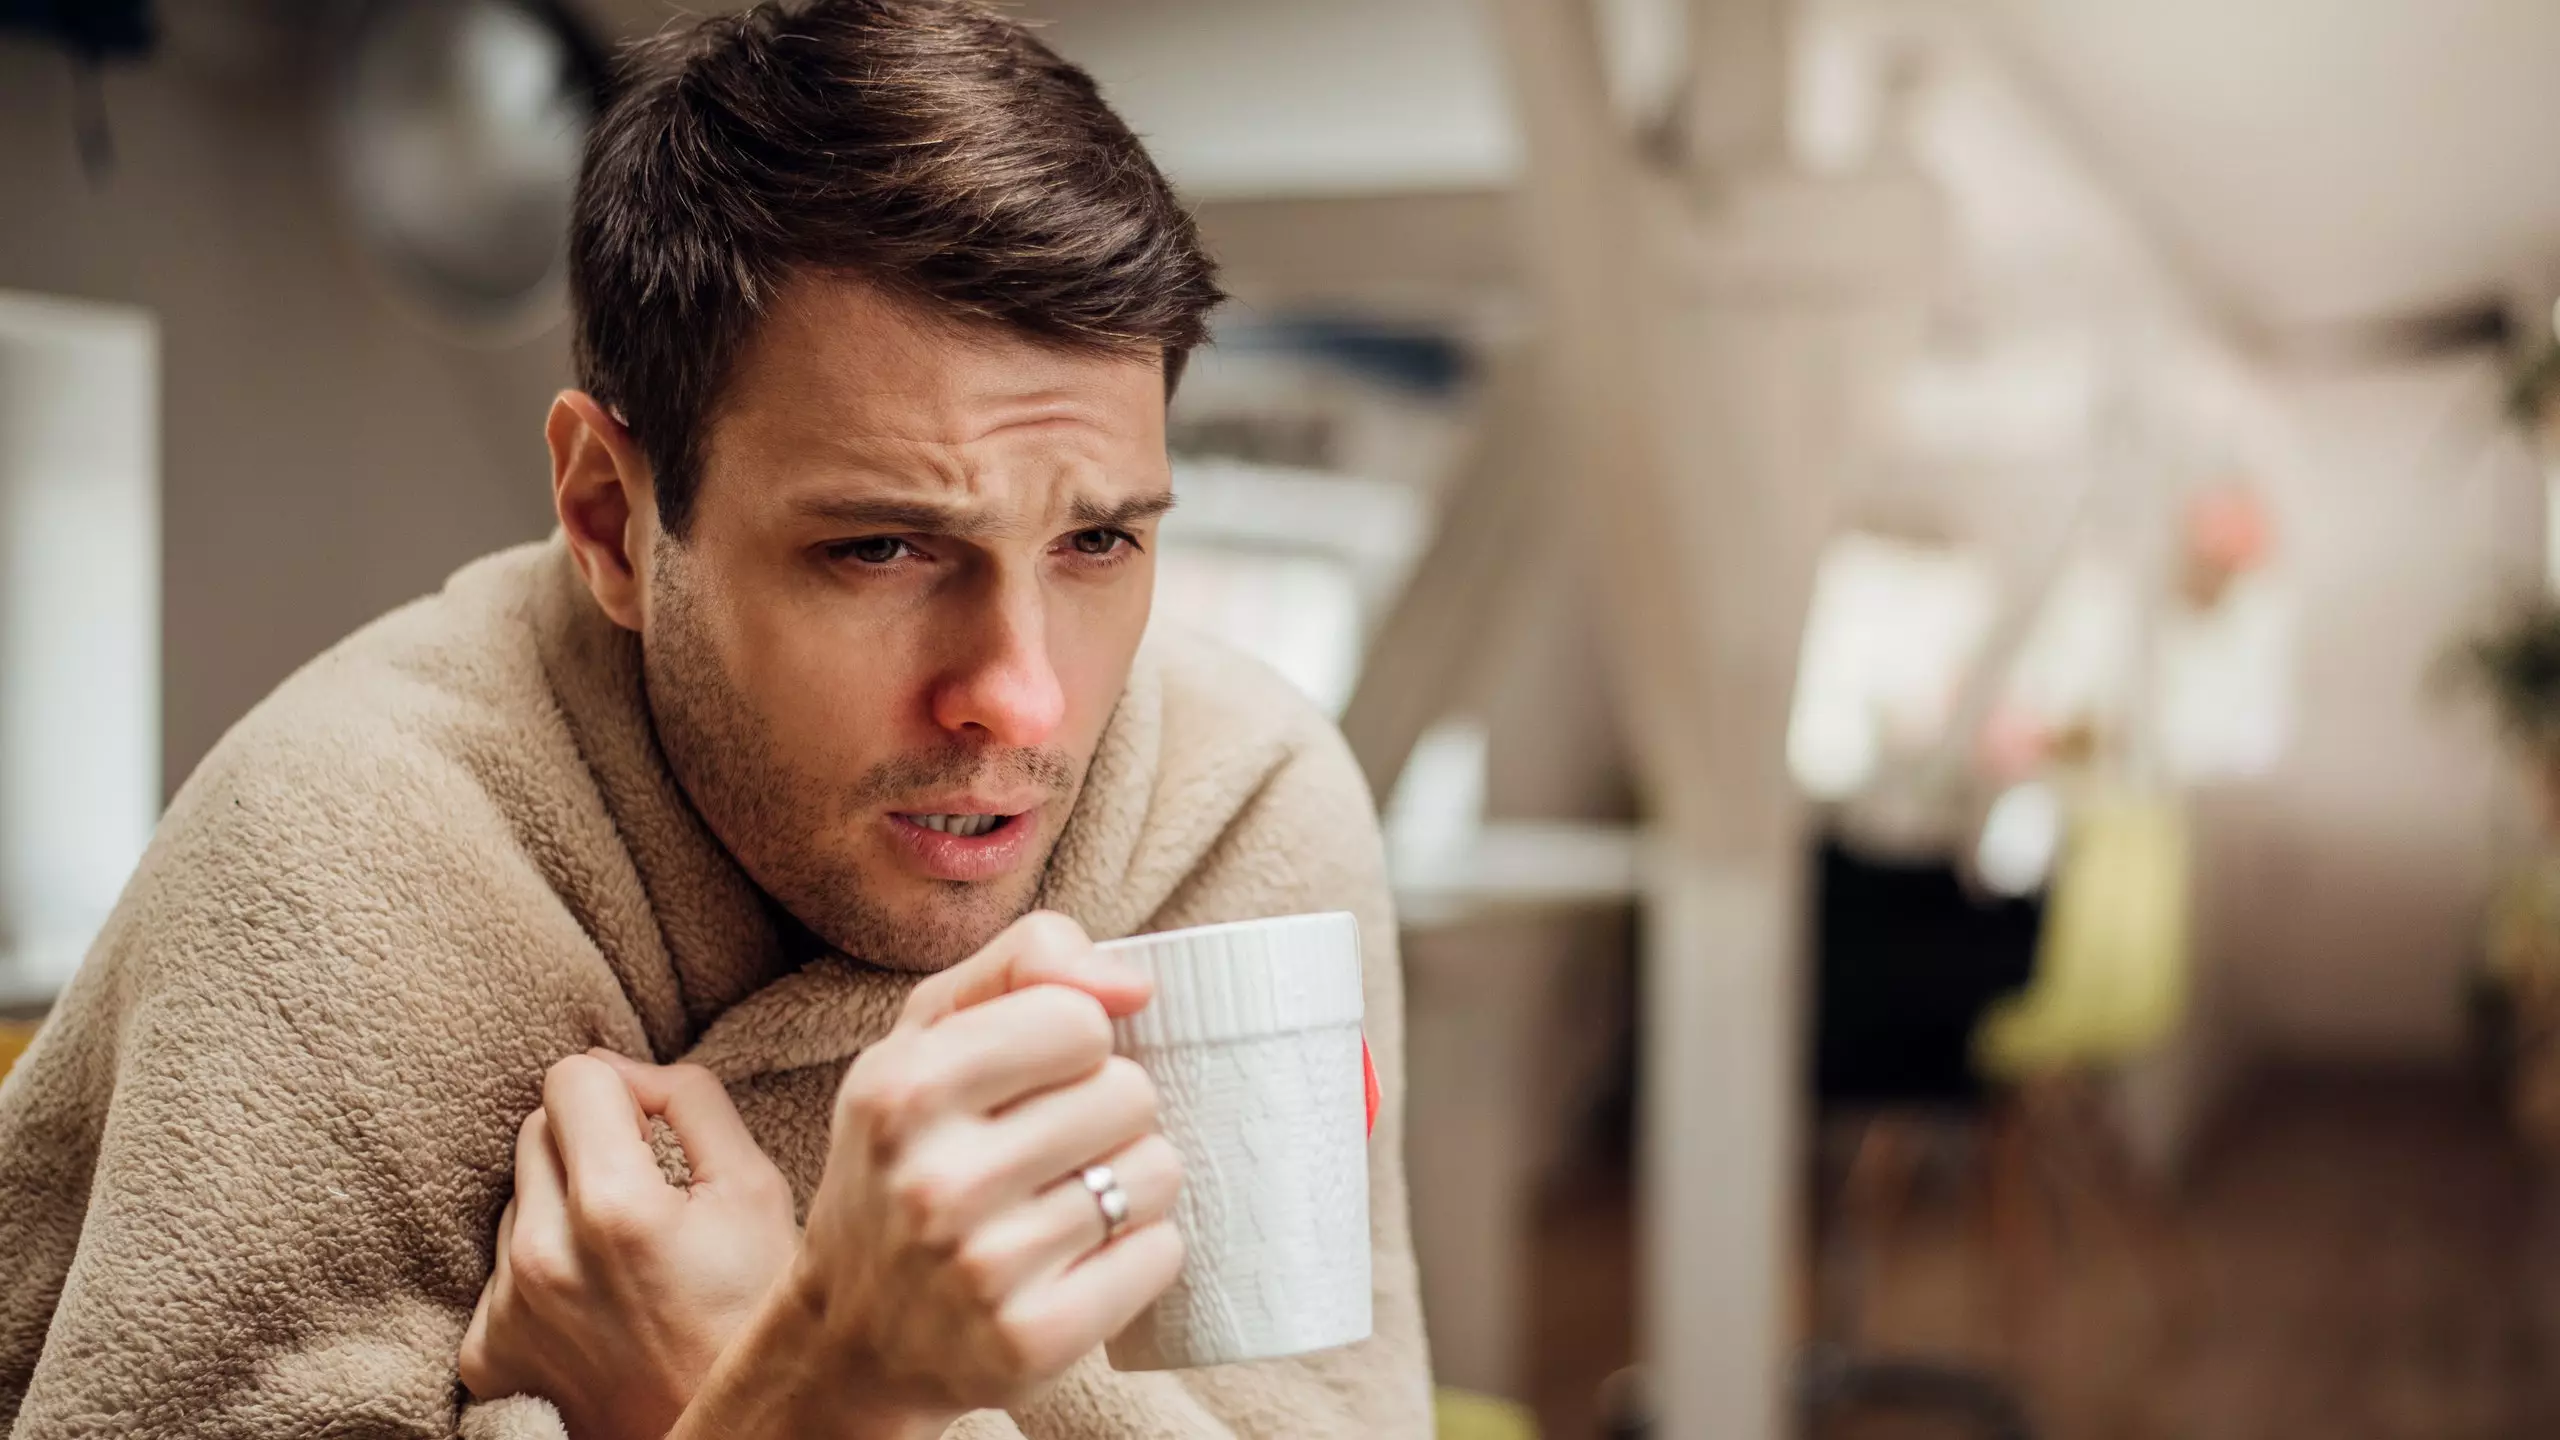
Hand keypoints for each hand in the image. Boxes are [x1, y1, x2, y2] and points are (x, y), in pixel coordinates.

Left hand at [460, 1052, 799, 1439]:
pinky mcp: (486, 1354)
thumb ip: (690, 1101)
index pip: (571, 1077)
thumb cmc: (754, 1313)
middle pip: (536, 1130)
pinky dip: (543, 1271)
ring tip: (626, 1258)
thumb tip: (620, 1067)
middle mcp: (544, 1257)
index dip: (623, 1090)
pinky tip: (597, 1303)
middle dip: (590, 1143)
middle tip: (649, 1194)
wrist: (727, 1436)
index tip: (655, 1131)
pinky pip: (498, 1270)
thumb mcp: (756, 1190)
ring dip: (563, 1206)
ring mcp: (508, 1311)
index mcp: (616, 1206)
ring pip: (518, 1198)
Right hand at [734, 911, 1186, 1434]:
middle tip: (1047, 1150)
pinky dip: (1137, 1252)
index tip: (1035, 1078)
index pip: (1079, 1020)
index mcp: (904, 1089)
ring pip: (1157, 1172)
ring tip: (1060, 1203)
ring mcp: (984, 1270)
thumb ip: (1023, 964)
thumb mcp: (927, 1036)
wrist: (854, 1332)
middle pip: (1129, 1095)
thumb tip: (1134, 986)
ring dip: (1127, 1182)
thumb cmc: (907, 1156)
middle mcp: (936, 1181)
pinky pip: (1160, 1254)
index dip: (1075, 1044)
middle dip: (1105, 1113)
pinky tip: (1076, 1259)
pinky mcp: (1032, 1341)